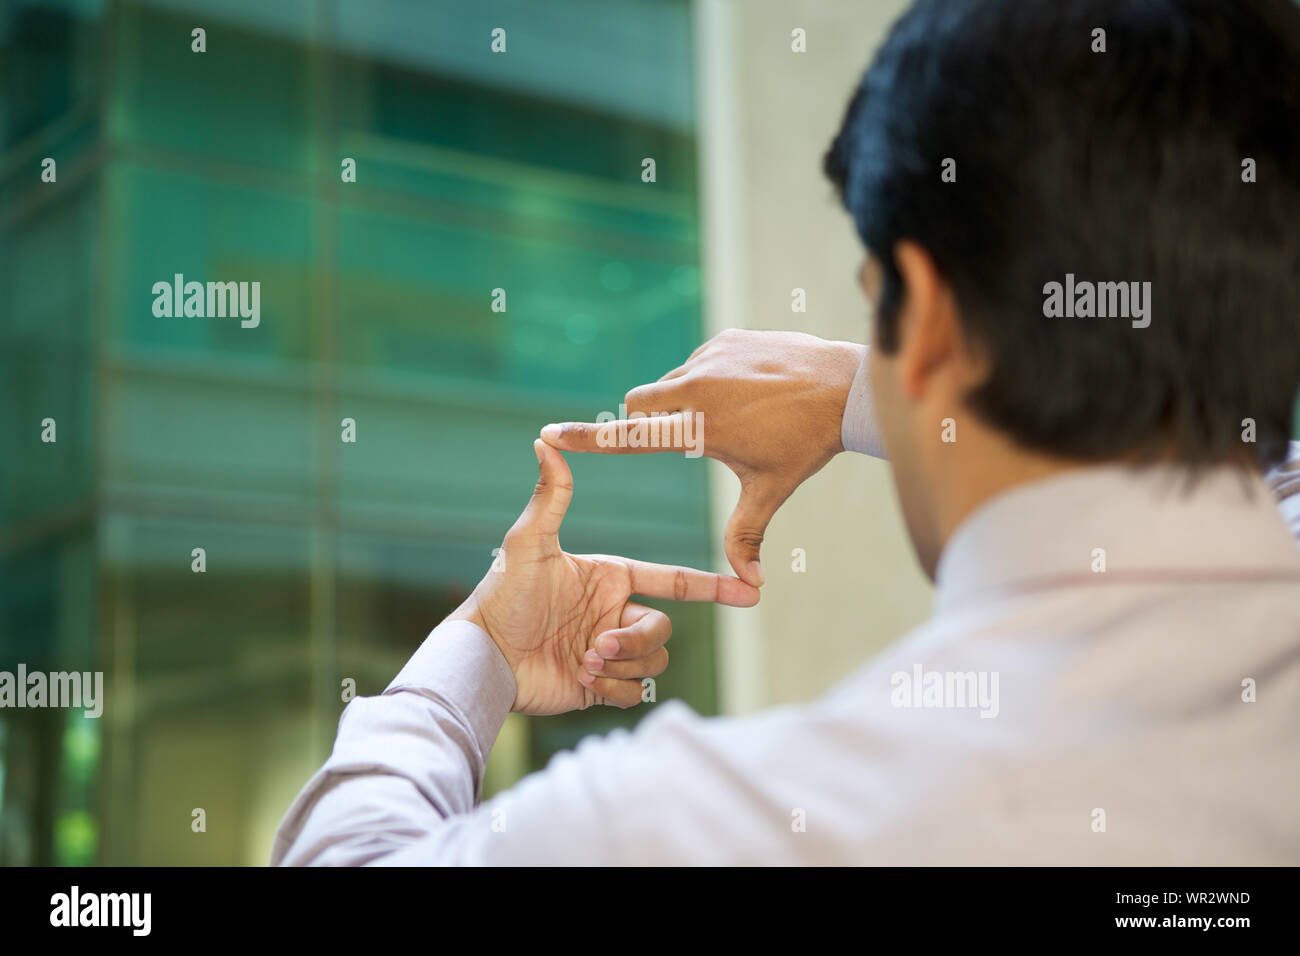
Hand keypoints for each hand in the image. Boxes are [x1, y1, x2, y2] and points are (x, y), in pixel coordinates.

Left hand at [447, 440, 760, 714]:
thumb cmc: (502, 594)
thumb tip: (545, 439)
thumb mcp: (529, 542)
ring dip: (622, 665)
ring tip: (583, 662)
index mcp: (612, 578)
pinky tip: (581, 682)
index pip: (674, 580)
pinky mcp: (599, 685)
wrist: (484, 657)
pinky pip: (632, 692)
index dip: (712, 587)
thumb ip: (550, 495)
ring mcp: (609, 650)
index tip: (750, 592)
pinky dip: (611, 690)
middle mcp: (615, 612)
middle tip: (595, 645)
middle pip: (664, 628)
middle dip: (635, 639)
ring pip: (652, 662)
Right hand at [539, 329, 864, 587]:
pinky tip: (750, 392)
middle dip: (653, 423)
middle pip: (641, 405)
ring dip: (685, 402)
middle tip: (696, 441)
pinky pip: (700, 361)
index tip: (548, 433)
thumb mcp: (770, 490)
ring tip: (737, 417)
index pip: (628, 435)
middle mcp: (694, 385)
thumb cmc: (805, 443)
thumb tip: (750, 587)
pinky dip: (711, 378)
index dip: (585, 438)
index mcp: (696, 425)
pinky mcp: (726, 338)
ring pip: (671, 382)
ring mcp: (709, 356)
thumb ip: (747, 535)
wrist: (844, 385)